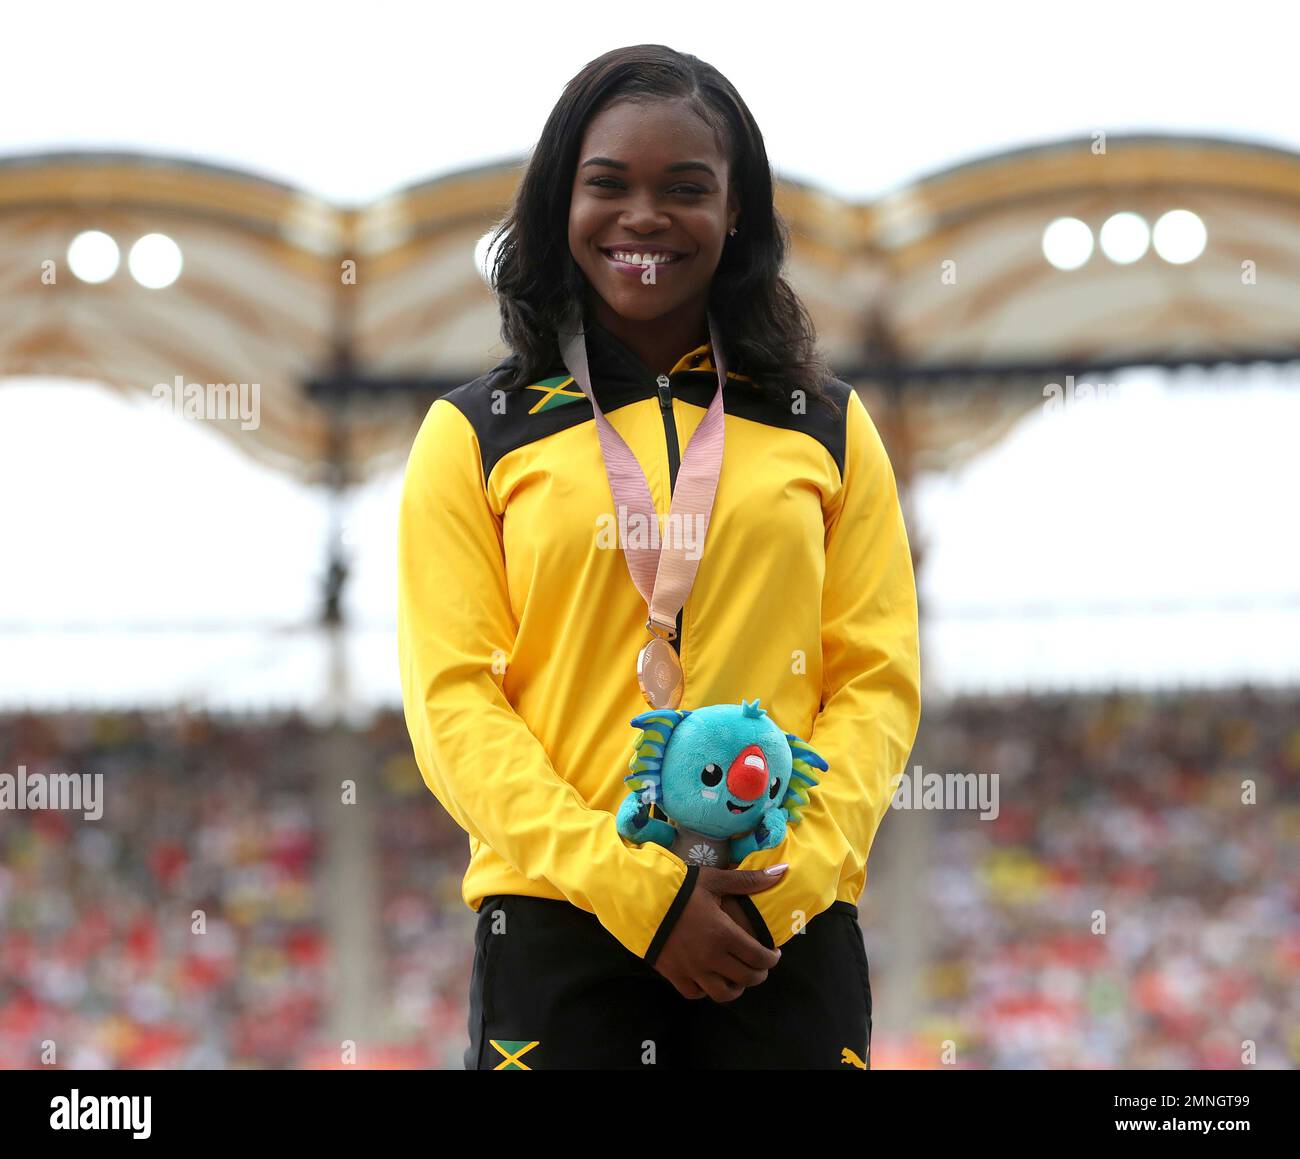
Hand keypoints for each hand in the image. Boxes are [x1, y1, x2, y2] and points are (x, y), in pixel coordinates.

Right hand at [651, 864, 785, 1002]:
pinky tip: (709, 978)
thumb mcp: (715, 880)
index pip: (760, 957)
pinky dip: (706, 990)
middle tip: (760, 964)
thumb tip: (782, 871)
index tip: (774, 953)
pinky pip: (695, 993)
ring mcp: (692, 969)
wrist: (641, 899)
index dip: (772, 959)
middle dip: (759, 974)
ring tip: (737, 977)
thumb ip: (749, 880)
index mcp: (724, 934)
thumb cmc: (681, 888)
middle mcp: (711, 957)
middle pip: (747, 978)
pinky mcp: (674, 974)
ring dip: (736, 987)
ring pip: (723, 994)